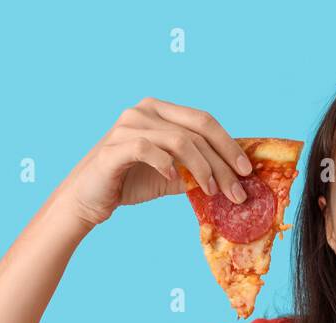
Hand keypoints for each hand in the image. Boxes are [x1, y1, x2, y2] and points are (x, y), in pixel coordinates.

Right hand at [61, 97, 253, 227]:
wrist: (88, 198)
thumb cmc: (130, 182)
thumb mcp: (171, 176)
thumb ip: (196, 170)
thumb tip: (233, 180)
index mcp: (160, 111)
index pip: (204, 121)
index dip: (229, 144)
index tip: (247, 171)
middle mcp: (145, 110)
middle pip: (197, 129)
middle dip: (223, 162)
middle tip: (237, 190)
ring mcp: (128, 124)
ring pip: (179, 140)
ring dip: (202, 168)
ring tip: (212, 192)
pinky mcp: (114, 146)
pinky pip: (148, 150)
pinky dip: (166, 165)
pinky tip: (175, 180)